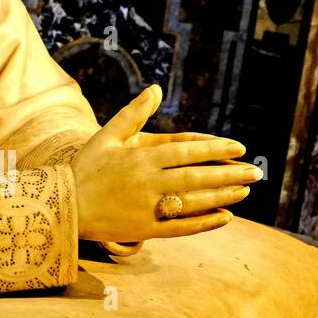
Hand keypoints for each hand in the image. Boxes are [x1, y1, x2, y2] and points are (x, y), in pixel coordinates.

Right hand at [70, 84, 260, 242]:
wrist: (61, 207)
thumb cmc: (85, 168)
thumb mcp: (107, 136)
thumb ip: (134, 113)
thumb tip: (155, 88)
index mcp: (141, 157)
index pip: (188, 151)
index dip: (217, 150)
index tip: (240, 149)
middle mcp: (147, 182)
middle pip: (197, 177)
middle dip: (230, 174)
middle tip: (256, 172)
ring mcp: (147, 208)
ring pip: (194, 202)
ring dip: (223, 197)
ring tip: (245, 191)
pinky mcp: (144, 229)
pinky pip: (181, 227)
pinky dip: (205, 223)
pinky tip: (225, 217)